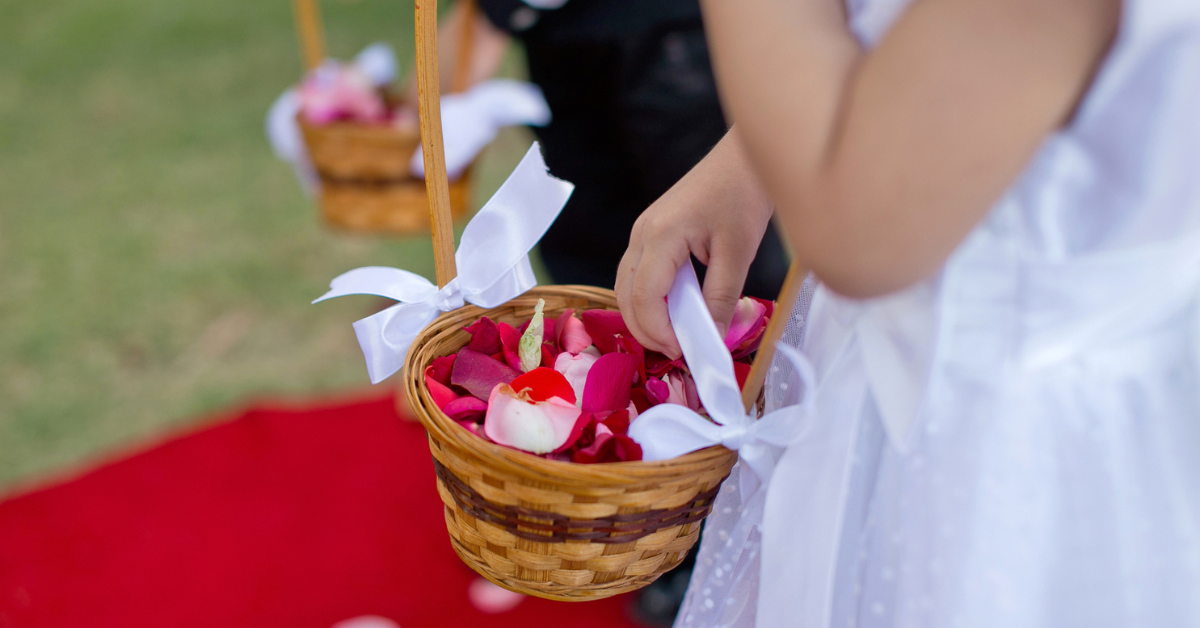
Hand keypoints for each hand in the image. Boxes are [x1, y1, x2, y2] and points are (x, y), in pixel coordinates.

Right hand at [616, 129, 773, 357]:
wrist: (742, 158)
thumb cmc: (742, 195)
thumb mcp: (738, 252)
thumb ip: (721, 297)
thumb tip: (711, 337)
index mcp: (661, 235)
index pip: (643, 297)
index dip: (658, 331)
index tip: (685, 350)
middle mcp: (641, 233)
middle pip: (624, 296)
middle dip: (646, 330)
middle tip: (679, 350)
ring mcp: (641, 231)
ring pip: (625, 286)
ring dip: (644, 316)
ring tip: (676, 335)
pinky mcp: (650, 232)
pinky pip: (638, 274)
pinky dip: (649, 299)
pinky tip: (674, 310)